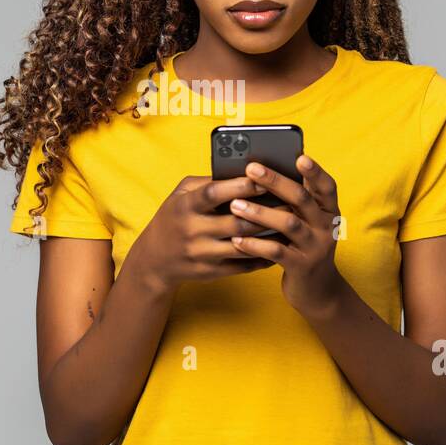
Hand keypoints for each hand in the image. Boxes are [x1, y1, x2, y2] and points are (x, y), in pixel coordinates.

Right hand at [124, 175, 276, 296]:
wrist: (155, 259)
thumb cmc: (175, 217)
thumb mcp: (181, 194)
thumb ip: (208, 182)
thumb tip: (242, 172)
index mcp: (185, 206)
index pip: (215, 193)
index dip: (241, 185)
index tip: (266, 178)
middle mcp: (192, 231)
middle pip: (236, 222)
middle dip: (265, 212)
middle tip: (291, 203)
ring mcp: (201, 254)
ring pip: (244, 245)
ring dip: (269, 236)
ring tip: (290, 225)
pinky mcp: (210, 272)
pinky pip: (243, 265)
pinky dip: (263, 256)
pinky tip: (279, 246)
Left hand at [227, 154, 348, 318]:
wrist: (317, 291)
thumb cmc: (302, 246)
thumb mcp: (306, 222)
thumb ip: (294, 202)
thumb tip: (263, 172)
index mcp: (328, 211)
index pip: (327, 186)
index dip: (315, 171)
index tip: (299, 156)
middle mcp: (326, 227)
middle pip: (302, 199)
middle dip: (276, 182)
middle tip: (251, 169)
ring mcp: (316, 247)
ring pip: (289, 224)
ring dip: (260, 213)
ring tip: (235, 205)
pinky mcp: (301, 267)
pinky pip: (277, 252)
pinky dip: (255, 244)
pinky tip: (237, 239)